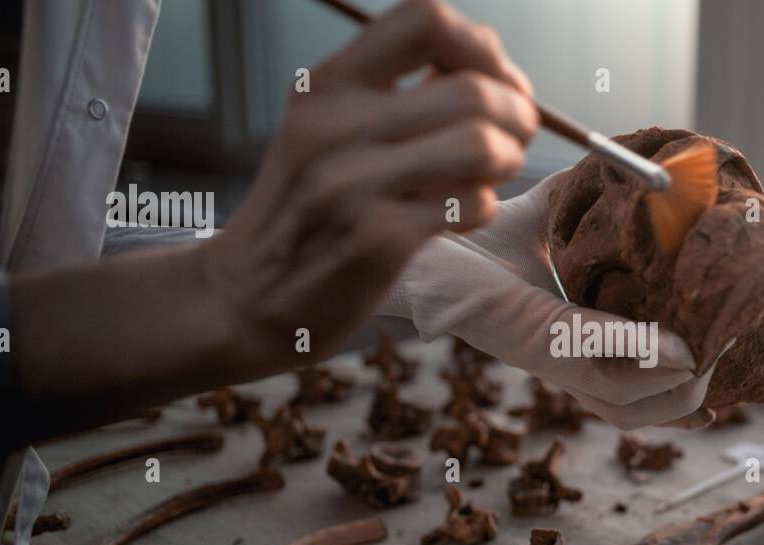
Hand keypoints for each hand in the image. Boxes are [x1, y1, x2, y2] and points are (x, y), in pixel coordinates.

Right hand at [8, 0, 536, 440]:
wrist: (246, 298)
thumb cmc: (305, 211)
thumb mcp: (326, 132)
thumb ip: (396, 94)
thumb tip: (489, 60)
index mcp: (327, 86)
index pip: (426, 20)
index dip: (483, 47)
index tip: (496, 82)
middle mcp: (336, 126)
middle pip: (472, 89)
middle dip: (516, 114)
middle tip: (514, 138)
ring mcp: (354, 184)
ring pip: (481, 145)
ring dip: (506, 160)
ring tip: (490, 176)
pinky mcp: (379, 240)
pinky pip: (472, 204)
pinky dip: (482, 208)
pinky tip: (458, 216)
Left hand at [383, 171, 720, 429]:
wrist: (416, 234)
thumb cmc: (474, 232)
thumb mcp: (553, 216)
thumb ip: (600, 200)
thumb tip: (650, 162)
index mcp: (574, 341)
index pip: (637, 388)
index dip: (683, 393)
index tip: (722, 385)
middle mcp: (565, 360)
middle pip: (642, 408)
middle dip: (691, 399)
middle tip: (725, 373)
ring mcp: (551, 357)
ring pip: (631, 402)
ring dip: (679, 388)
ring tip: (710, 358)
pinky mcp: (535, 343)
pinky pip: (603, 361)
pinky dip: (645, 357)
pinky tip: (680, 348)